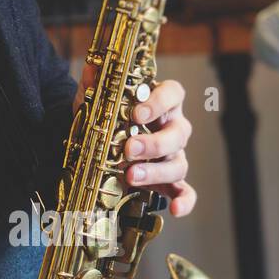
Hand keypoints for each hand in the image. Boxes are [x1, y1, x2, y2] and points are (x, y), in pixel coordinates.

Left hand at [73, 68, 196, 216]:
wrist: (98, 144)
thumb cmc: (106, 118)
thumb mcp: (96, 101)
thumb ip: (96, 85)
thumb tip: (92, 68)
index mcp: (161, 104)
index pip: (173, 94)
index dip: (159, 102)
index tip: (137, 113)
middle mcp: (173, 129)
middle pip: (178, 133)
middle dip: (154, 143)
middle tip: (129, 149)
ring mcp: (173, 156)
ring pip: (179, 163)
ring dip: (157, 171)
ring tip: (132, 175)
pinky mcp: (170, 182)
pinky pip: (185, 191)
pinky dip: (184, 201)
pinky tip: (175, 210)